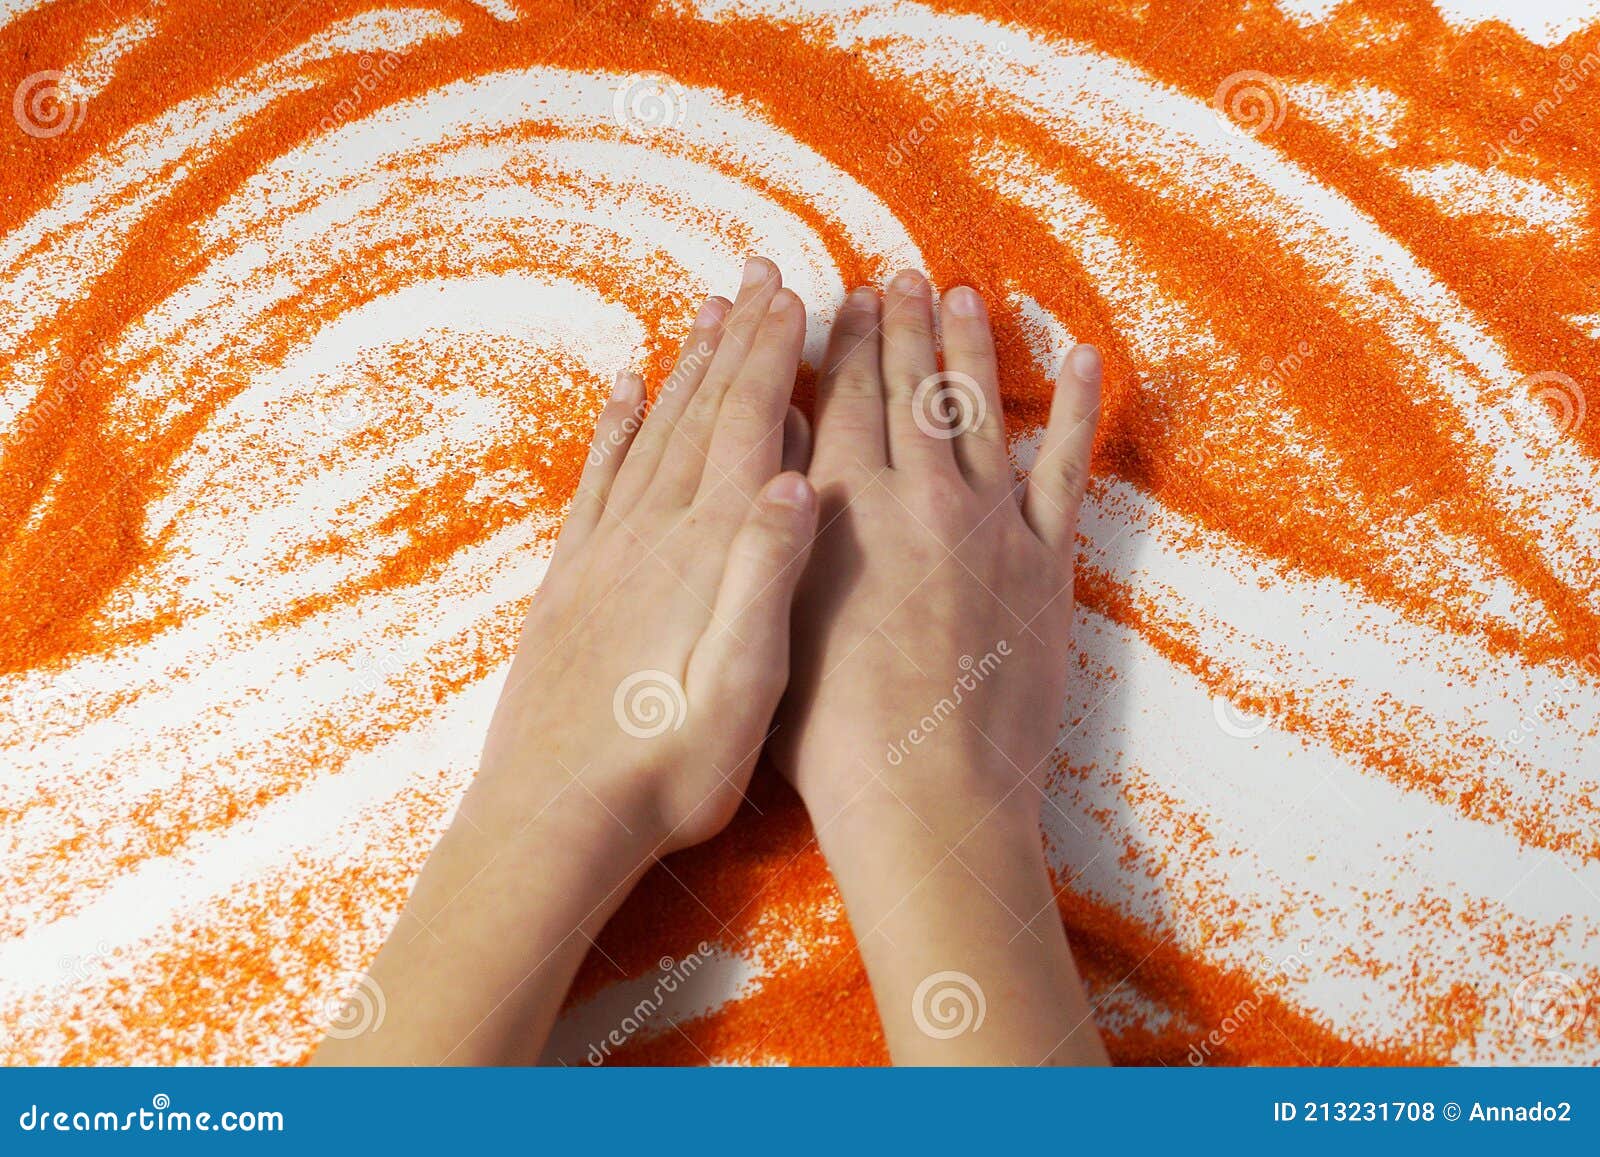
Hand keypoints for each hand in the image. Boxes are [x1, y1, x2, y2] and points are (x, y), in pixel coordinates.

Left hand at [468, 256, 817, 852]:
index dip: (776, 359)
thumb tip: (802, 483)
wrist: (552, 815)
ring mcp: (605, 550)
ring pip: (654, 431)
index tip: (798, 297)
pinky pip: (599, 476)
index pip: (751, 430)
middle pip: (703, 412)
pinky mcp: (572, 576)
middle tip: (759, 273)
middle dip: (737, 339)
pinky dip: (616, 423)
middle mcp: (652, 534)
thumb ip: (766, 581)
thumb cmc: (664, 769)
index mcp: (705, 554)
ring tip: (709, 311)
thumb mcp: (742, 692)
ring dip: (686, 366)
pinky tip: (626, 389)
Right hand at [773, 270, 1100, 822]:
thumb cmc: (828, 734)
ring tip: (964, 294)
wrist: (927, 796)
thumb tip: (780, 467)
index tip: (846, 297)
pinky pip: (1068, 468)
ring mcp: (991, 525)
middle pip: (909, 389)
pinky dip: (1079, 409)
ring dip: (971, 347)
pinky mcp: (1046, 563)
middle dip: (904, 325)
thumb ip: (777, 538)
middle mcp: (919, 497)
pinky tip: (1083, 357)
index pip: (843, 398)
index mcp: (844, 509)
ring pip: (981, 411)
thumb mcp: (769, 623)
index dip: (844, 342)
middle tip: (902, 274)